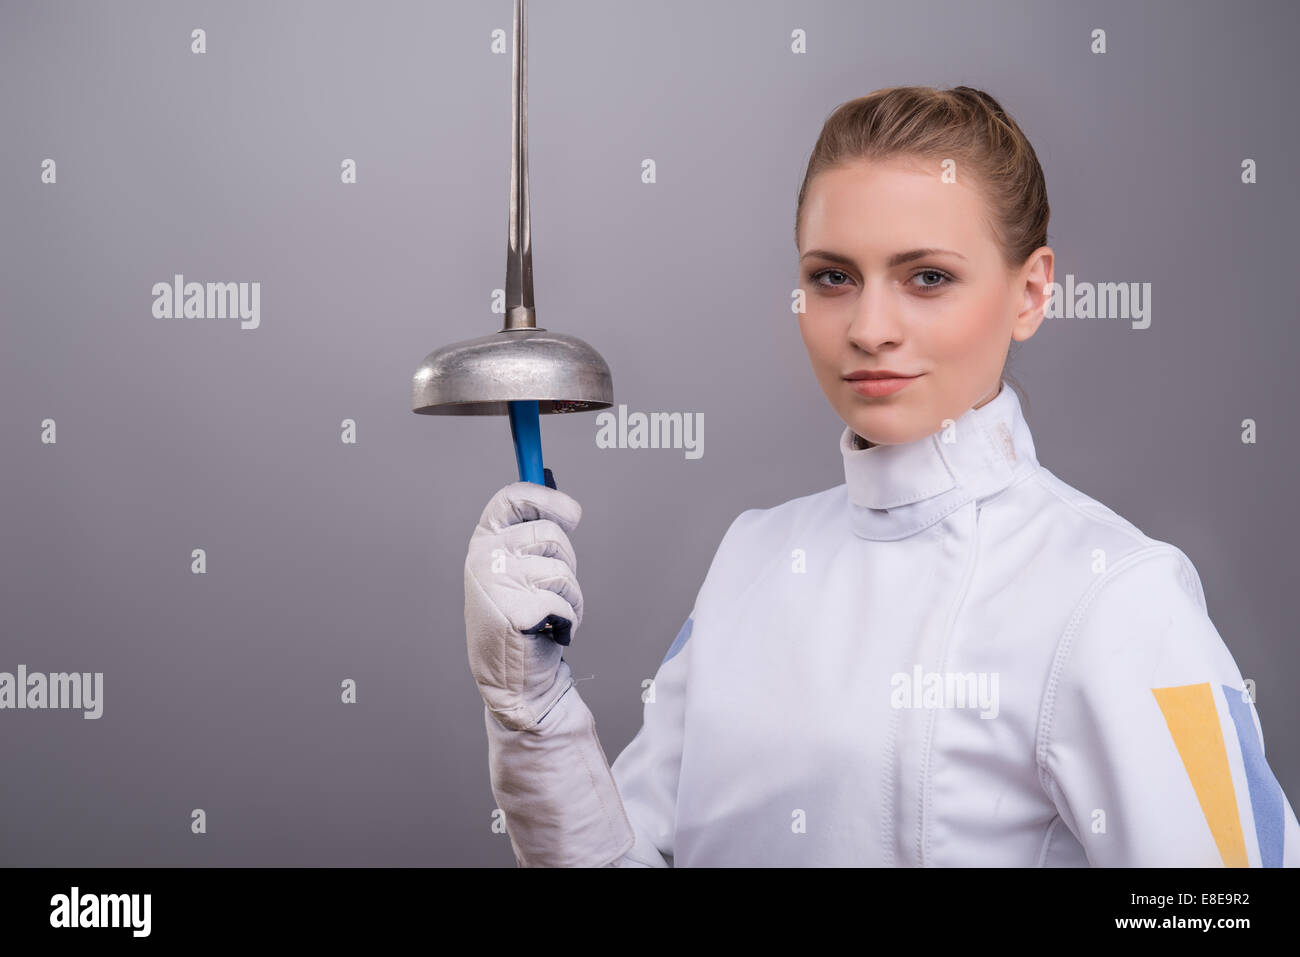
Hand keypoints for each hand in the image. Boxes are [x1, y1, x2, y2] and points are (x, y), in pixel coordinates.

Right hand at [464, 481, 584, 731]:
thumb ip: (535, 537)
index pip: (513, 497)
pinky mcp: (513, 611)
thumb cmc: (524, 619)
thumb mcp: (521, 568)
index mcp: (484, 541)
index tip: (570, 513)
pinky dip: (569, 619)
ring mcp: (494, 584)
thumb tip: (568, 507)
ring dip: (571, 596)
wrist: (514, 677)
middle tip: (554, 588)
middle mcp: (482, 557)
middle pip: (550, 533)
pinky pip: (564, 601)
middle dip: (567, 562)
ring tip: (551, 614)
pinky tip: (549, 630)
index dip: (546, 497)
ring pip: (561, 570)